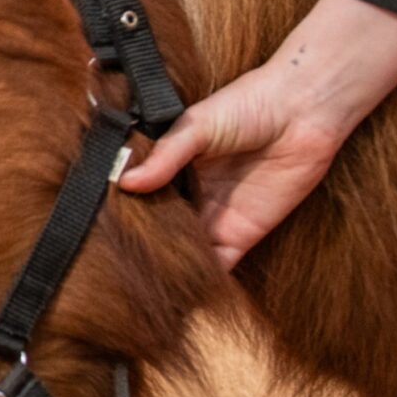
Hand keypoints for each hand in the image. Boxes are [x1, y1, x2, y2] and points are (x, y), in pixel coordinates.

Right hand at [117, 62, 352, 268]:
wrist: (302, 112)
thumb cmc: (246, 106)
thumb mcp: (196, 125)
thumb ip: (165, 156)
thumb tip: (125, 183)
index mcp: (170, 166)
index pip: (138, 195)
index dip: (119, 210)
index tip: (94, 226)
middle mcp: (188, 195)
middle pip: (157, 227)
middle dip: (139, 245)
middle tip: (110, 265)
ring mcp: (214, 217)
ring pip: (183, 250)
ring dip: (168, 266)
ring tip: (138, 285)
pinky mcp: (242, 235)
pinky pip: (219, 264)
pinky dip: (204, 278)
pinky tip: (182, 290)